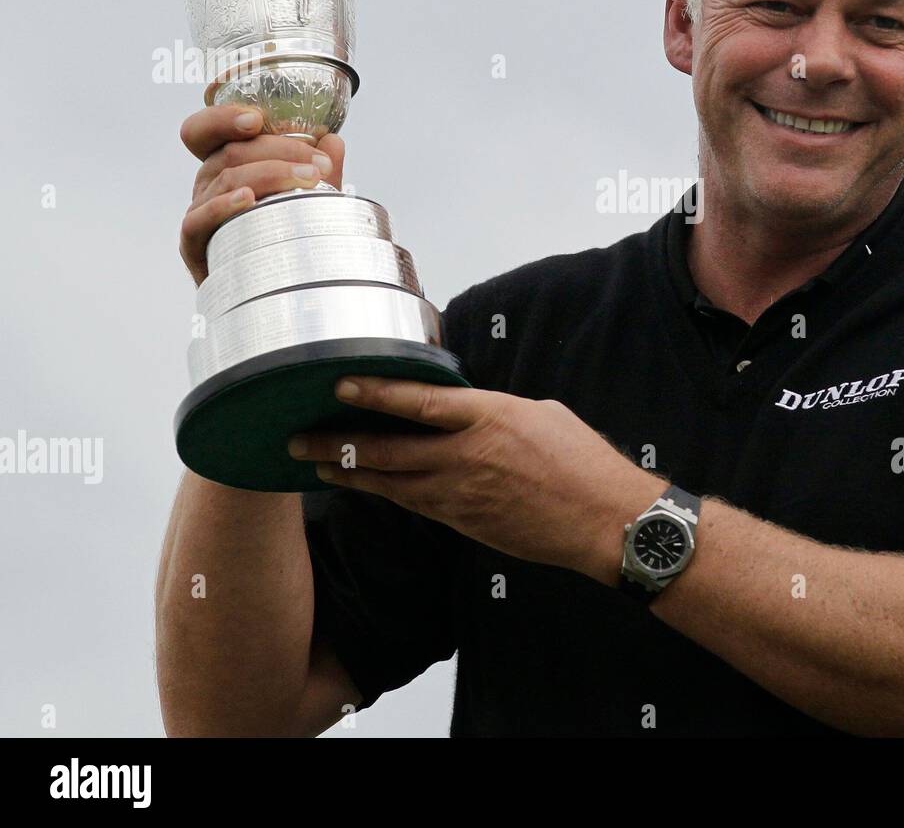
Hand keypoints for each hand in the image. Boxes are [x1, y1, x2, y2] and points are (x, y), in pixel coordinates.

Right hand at [179, 105, 345, 284]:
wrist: (268, 293)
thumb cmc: (283, 238)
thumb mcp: (307, 201)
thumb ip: (320, 172)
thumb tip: (334, 142)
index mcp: (225, 165)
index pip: (207, 130)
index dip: (224, 118)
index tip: (257, 119)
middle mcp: (206, 183)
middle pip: (230, 152)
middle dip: (279, 151)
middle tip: (319, 165)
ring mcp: (198, 211)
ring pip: (226, 179)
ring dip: (271, 174)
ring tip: (308, 181)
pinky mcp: (194, 243)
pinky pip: (200, 218)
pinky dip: (224, 206)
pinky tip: (248, 200)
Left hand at [287, 378, 664, 582]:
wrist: (601, 521)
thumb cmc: (580, 461)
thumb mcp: (538, 415)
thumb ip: (492, 410)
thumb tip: (465, 409)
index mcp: (489, 417)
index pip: (419, 403)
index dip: (375, 393)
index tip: (339, 385)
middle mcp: (467, 455)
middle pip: (389, 449)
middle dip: (339, 442)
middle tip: (298, 436)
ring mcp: (462, 494)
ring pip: (391, 482)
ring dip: (351, 472)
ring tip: (316, 462)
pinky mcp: (463, 522)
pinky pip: (414, 504)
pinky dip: (384, 492)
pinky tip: (364, 485)